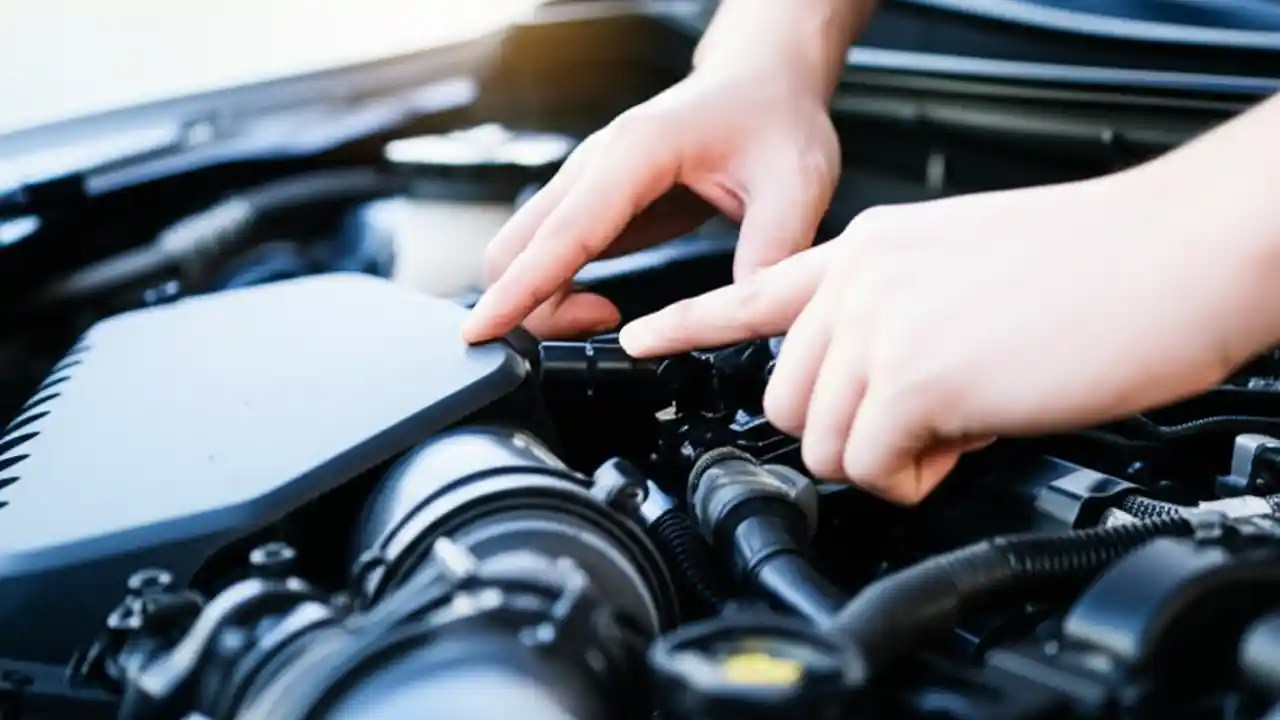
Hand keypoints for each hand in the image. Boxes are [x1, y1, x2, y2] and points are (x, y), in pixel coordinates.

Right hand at [460, 67, 839, 342]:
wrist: (761, 83)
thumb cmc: (774, 118)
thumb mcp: (796, 183)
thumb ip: (772, 248)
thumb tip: (750, 316)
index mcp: (635, 152)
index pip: (561, 233)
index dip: (520, 289)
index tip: (479, 332)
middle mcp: (594, 164)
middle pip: (515, 246)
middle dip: (527, 306)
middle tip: (599, 331)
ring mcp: (585, 184)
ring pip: (520, 253)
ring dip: (541, 301)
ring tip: (608, 318)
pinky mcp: (591, 206)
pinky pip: (545, 256)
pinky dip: (552, 292)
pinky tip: (603, 307)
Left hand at [619, 166, 1276, 503]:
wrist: (1172, 252)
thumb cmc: (1093, 269)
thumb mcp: (962, 272)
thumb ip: (897, 322)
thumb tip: (879, 395)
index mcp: (868, 251)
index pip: (753, 289)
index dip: (688, 323)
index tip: (639, 339)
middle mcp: (858, 284)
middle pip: (785, 401)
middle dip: (845, 431)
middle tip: (924, 417)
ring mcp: (878, 326)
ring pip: (821, 442)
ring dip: (885, 455)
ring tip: (960, 418)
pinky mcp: (914, 376)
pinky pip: (873, 468)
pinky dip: (919, 474)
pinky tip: (971, 431)